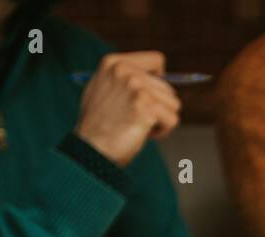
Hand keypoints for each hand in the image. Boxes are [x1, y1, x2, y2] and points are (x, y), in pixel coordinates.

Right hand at [74, 51, 181, 166]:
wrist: (91, 148)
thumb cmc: (97, 125)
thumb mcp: (104, 90)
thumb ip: (125, 79)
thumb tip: (159, 76)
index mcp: (114, 63)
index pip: (156, 60)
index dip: (161, 80)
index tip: (153, 96)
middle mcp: (125, 70)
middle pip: (168, 88)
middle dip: (159, 108)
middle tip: (141, 121)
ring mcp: (136, 87)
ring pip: (173, 104)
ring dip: (161, 120)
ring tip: (141, 126)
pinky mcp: (146, 106)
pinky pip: (172, 120)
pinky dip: (163, 131)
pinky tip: (145, 134)